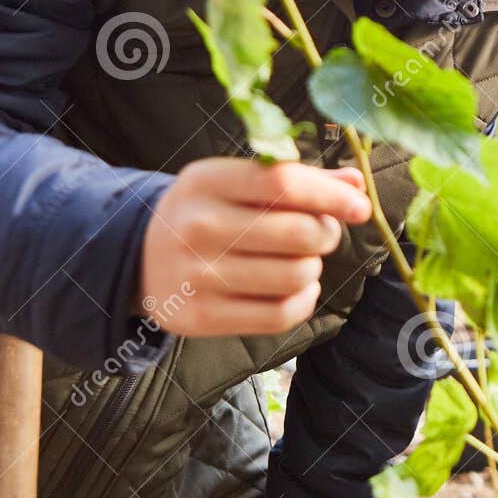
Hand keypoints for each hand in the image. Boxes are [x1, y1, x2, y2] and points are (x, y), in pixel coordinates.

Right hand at [136, 158, 370, 335]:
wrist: (137, 257)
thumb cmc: (205, 212)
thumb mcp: (236, 183)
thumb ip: (296, 179)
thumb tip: (356, 185)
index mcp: (207, 181)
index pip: (284, 183)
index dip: (332, 196)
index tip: (360, 207)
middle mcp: (198, 226)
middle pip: (298, 233)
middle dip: (326, 233)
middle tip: (320, 233)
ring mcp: (196, 275)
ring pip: (295, 275)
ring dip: (313, 268)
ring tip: (299, 260)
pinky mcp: (199, 318)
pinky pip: (280, 315)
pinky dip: (303, 301)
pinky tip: (296, 288)